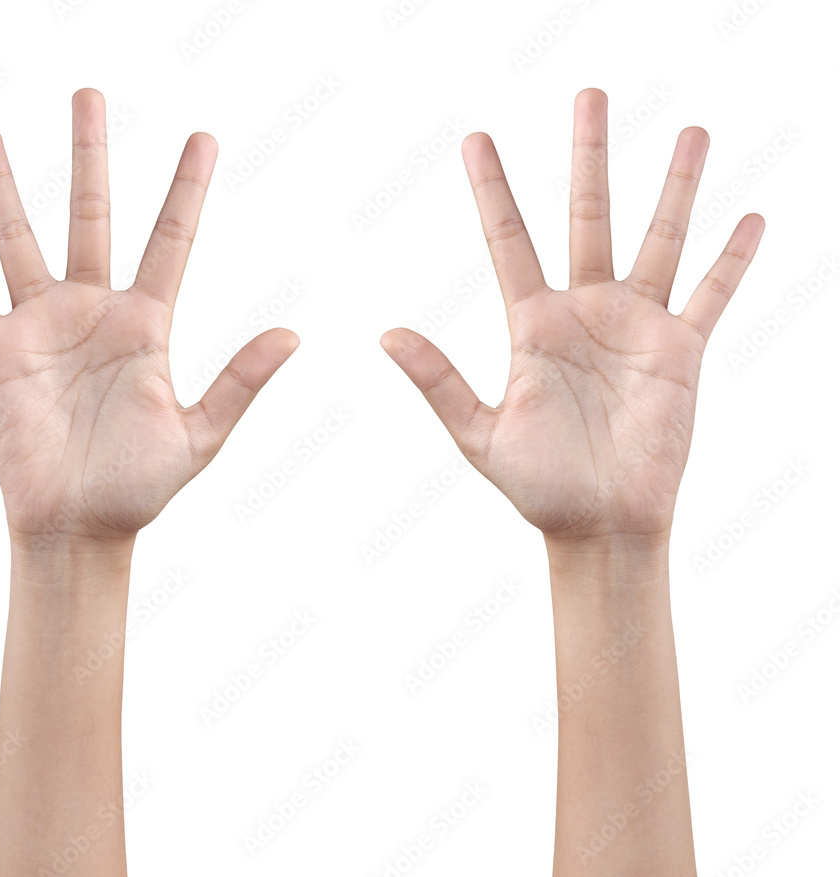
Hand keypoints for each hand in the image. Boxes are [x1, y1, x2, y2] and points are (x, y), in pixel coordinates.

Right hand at [0, 88, 297, 547]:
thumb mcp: (200, 435)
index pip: (171, 240)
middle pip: (93, 217)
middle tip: (89, 94)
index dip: (187, 189)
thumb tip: (294, 334)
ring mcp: (45, 327)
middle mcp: (96, 313)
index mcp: (148, 326)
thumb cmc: (142, 487)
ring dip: (4, 187)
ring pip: (21, 239)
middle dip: (91, 157)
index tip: (204, 138)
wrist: (80, 524)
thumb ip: (240, 382)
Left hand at [381, 88, 762, 545]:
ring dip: (675, 187)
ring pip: (658, 239)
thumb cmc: (538, 487)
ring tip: (692, 131)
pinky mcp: (680, 352)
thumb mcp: (480, 434)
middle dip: (588, 157)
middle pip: (587, 216)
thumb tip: (385, 333)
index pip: (508, 241)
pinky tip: (748, 219)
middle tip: (589, 96)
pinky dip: (731, 260)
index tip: (475, 139)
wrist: (599, 524)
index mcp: (531, 326)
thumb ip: (439, 382)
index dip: (493, 189)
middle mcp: (583, 313)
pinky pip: (711, 295)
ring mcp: (634, 327)